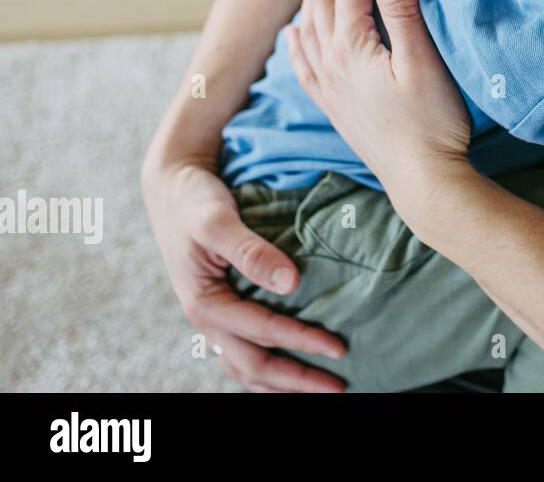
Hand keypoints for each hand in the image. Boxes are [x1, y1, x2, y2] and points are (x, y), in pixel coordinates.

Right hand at [140, 147, 346, 391]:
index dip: (302, 343)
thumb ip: (252, 252)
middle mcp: (208, 318)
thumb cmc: (195, 201)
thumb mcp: (218, 221)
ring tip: (318, 386)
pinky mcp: (222, 308)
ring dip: (282, 382)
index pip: (263, 333)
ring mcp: (214, 317)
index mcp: (205, 302)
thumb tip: (292, 282)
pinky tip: (293, 364)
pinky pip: (245, 349)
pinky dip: (269, 365)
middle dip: (296, 380)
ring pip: (246, 366)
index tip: (339, 349)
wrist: (174, 185)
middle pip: (253, 366)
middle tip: (338, 387)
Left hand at [287, 0, 473, 190]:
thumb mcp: (423, 61)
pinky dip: (297, 38)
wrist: (422, 180)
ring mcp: (328, 86)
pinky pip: (302, 62)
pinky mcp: (333, 106)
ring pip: (308, 25)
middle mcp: (330, 63)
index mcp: (351, 47)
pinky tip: (295, 32)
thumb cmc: (432, 122)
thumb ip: (402, 10)